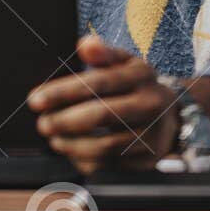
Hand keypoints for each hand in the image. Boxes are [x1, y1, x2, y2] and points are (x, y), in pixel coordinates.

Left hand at [27, 33, 179, 173]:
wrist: (173, 116)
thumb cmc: (138, 86)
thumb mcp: (125, 63)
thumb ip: (103, 53)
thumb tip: (85, 44)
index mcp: (142, 76)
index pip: (98, 83)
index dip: (64, 92)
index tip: (35, 99)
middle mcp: (151, 105)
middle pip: (101, 115)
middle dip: (64, 121)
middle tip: (42, 123)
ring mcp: (153, 135)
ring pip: (105, 145)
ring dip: (72, 144)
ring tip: (54, 138)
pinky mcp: (149, 161)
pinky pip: (112, 165)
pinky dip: (87, 161)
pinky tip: (73, 152)